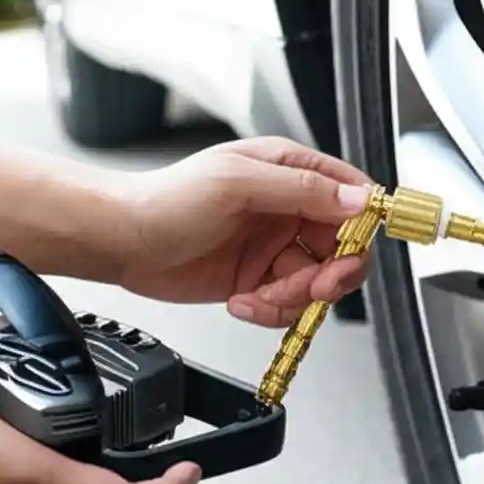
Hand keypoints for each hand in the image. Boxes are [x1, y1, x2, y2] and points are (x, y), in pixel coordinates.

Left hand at [114, 137, 375, 326]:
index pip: (352, 195)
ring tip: (258, 298)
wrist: (121, 243)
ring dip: (293, 299)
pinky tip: (242, 302)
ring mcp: (275, 246)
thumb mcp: (237, 184)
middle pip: (344, 248)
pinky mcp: (260, 279)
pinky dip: (271, 312)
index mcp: (290, 171)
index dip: (363, 225)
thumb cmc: (165, 200)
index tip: (351, 251)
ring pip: (318, 283)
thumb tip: (357, 200)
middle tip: (312, 288)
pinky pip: (289, 304)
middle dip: (331, 275)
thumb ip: (301, 190)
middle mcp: (288, 208)